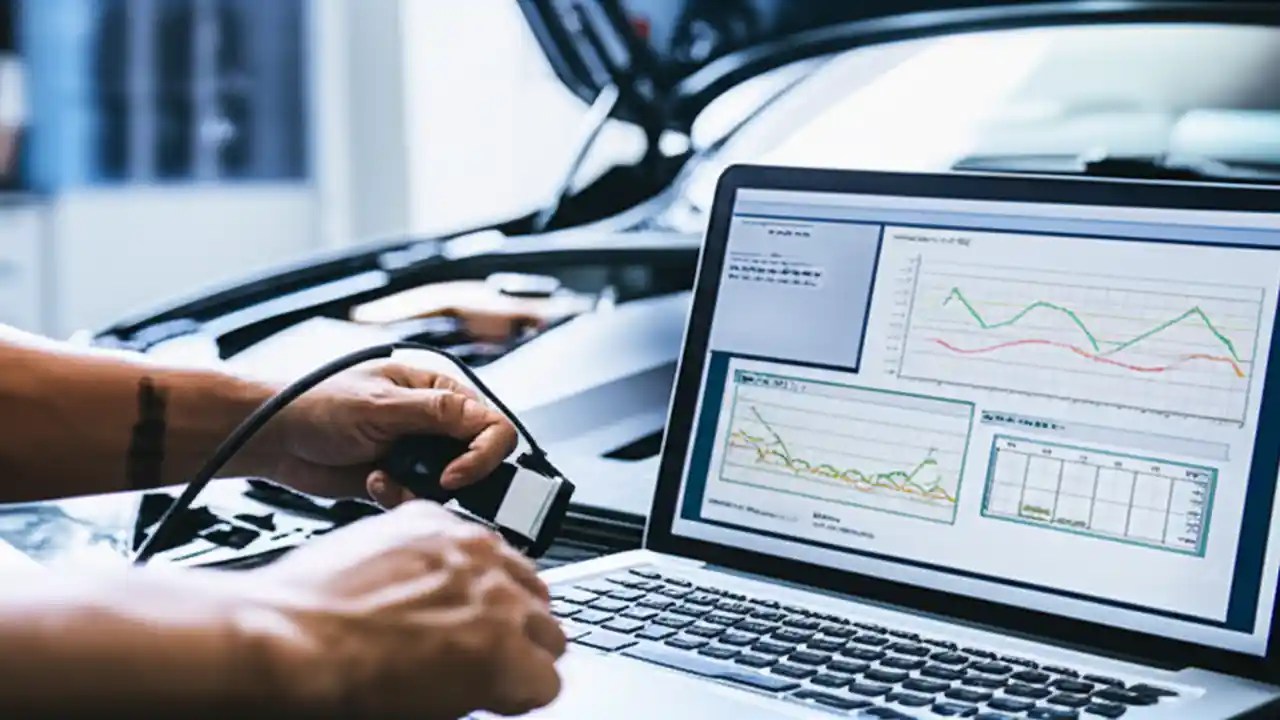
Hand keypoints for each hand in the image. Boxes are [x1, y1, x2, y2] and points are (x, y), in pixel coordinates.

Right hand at [246, 501, 564, 718]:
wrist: (289, 636)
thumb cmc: (305, 605)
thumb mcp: (368, 552)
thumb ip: (418, 565)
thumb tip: (434, 594)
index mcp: (444, 526)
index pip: (503, 564)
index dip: (493, 605)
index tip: (478, 625)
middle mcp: (479, 555)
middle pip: (536, 598)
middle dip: (516, 631)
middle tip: (480, 661)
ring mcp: (496, 601)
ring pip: (549, 640)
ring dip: (521, 663)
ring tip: (477, 684)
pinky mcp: (502, 649)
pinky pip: (543, 683)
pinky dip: (517, 699)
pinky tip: (483, 702)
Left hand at [262, 360, 518, 505]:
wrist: (273, 438)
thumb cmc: (315, 403)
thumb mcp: (378, 405)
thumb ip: (433, 413)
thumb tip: (481, 419)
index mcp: (437, 391)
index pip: (490, 424)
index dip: (482, 454)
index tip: (455, 475)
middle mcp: (433, 422)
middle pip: (478, 458)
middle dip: (454, 477)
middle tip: (428, 482)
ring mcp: (416, 452)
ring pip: (451, 487)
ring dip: (421, 490)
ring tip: (387, 479)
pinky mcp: (398, 479)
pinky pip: (420, 500)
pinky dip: (400, 499)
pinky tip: (374, 483)